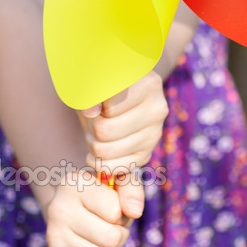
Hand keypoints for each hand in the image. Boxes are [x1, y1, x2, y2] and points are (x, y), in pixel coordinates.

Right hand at [45, 171, 129, 246]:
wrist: (70, 208)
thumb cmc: (101, 194)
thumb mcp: (118, 182)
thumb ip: (132, 189)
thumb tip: (134, 212)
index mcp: (73, 184)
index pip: (114, 211)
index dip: (122, 213)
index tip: (113, 207)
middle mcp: (58, 208)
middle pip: (112, 238)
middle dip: (120, 235)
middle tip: (112, 227)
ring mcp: (54, 237)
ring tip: (104, 239)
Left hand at [77, 69, 168, 220]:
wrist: (118, 93)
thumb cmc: (101, 82)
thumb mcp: (92, 78)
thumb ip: (88, 89)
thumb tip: (91, 112)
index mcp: (147, 82)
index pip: (108, 105)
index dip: (91, 105)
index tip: (90, 99)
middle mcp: (157, 107)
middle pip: (104, 130)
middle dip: (90, 126)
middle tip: (91, 116)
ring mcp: (155, 132)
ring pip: (106, 150)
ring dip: (92, 142)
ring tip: (94, 128)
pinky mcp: (147, 153)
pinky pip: (114, 167)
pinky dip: (99, 161)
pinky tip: (98, 146)